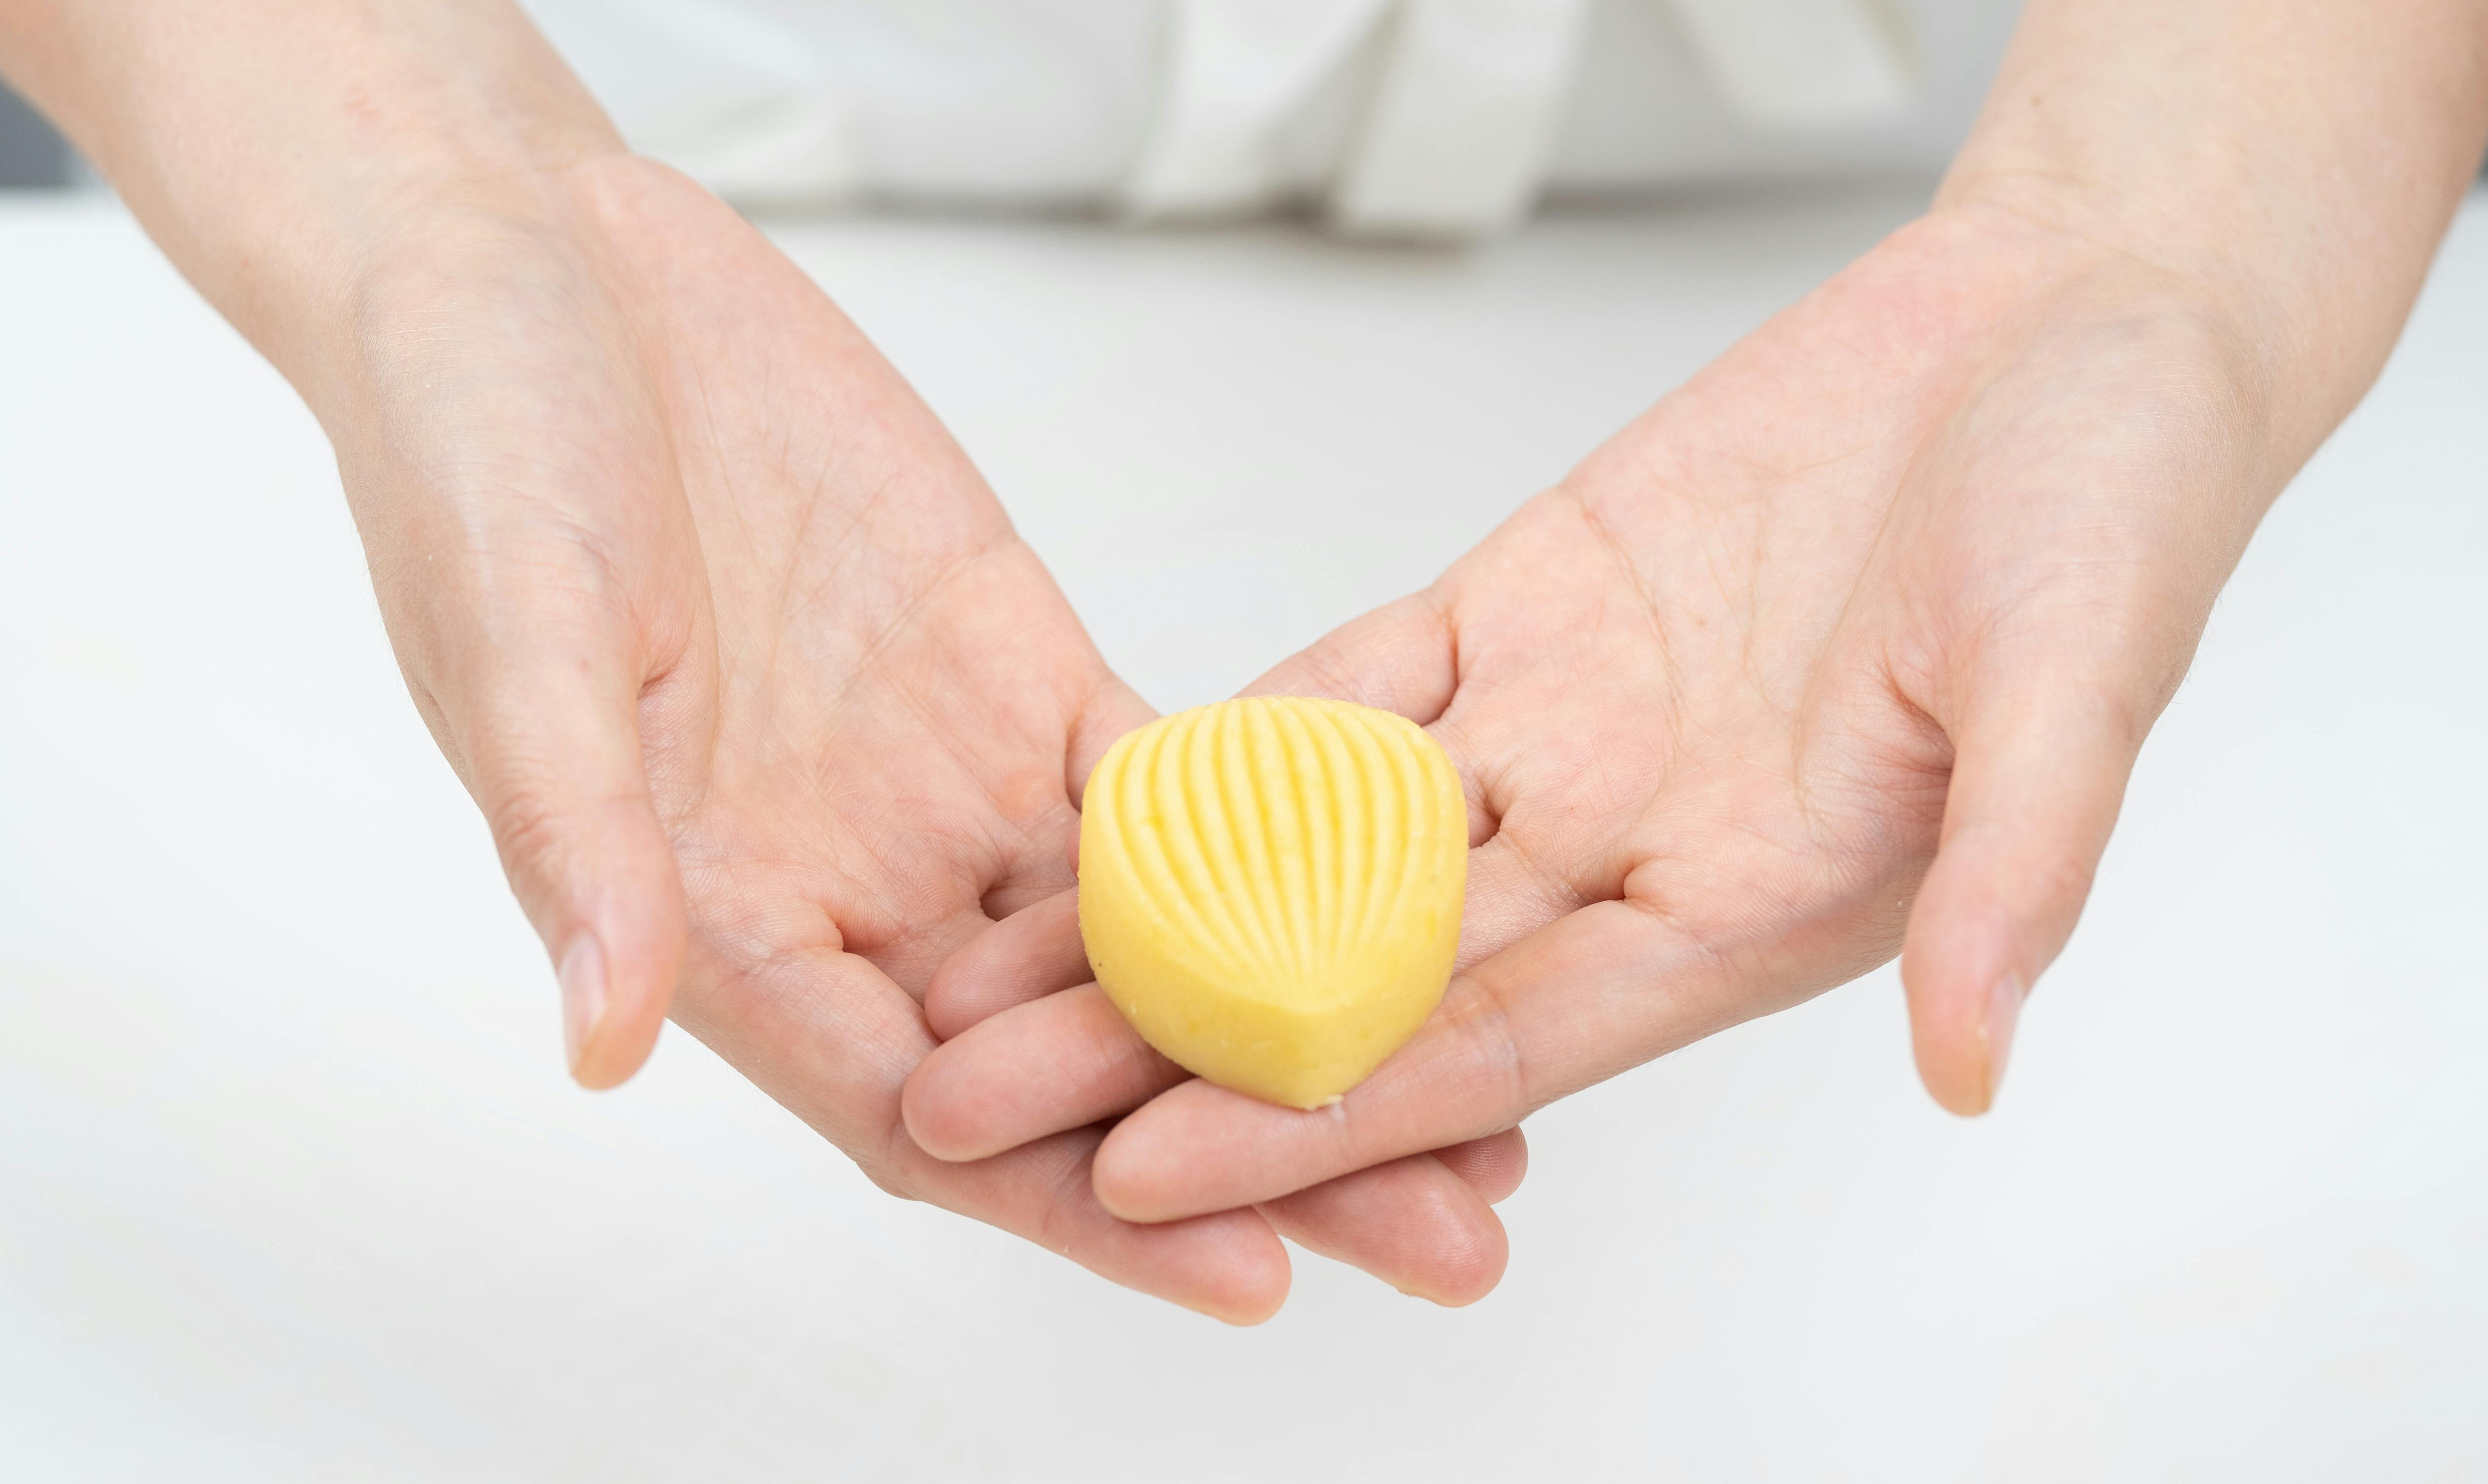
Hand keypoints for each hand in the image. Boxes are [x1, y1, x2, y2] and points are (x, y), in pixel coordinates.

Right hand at [323, 150, 1519, 1316]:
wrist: (543, 269)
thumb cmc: (472, 445)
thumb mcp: (515, 635)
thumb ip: (585, 841)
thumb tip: (606, 1038)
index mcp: (726, 923)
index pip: (927, 1119)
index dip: (1082, 1208)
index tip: (1249, 1279)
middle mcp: (859, 886)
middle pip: (1082, 1068)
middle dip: (1254, 1151)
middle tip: (1446, 1227)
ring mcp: (951, 785)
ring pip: (1159, 950)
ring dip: (1305, 1027)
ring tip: (1477, 1098)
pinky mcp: (1019, 674)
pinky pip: (1177, 789)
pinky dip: (1288, 846)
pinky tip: (1411, 898)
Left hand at [902, 200, 2290, 1227]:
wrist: (2067, 327)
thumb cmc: (2112, 504)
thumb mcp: (2083, 678)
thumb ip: (2013, 870)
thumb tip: (1972, 1065)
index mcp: (1742, 910)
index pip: (1486, 1051)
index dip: (1312, 1122)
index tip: (1144, 1177)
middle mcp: (1626, 846)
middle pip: (1353, 976)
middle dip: (1165, 1051)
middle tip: (974, 1107)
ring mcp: (1561, 727)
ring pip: (1318, 846)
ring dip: (1156, 911)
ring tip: (980, 971)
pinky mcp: (1521, 604)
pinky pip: (1351, 686)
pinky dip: (1236, 744)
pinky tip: (1106, 792)